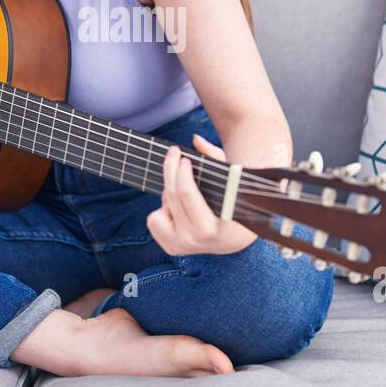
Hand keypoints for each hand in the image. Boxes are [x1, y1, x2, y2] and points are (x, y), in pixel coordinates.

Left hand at [146, 133, 258, 255]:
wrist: (232, 240)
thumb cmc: (233, 204)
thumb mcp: (231, 181)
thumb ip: (215, 157)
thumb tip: (195, 138)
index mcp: (210, 227)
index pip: (187, 194)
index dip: (181, 172)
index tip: (182, 157)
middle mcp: (193, 239)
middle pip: (172, 195)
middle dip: (172, 169)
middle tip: (173, 153)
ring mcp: (180, 245)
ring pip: (161, 206)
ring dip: (170, 194)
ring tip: (185, 194)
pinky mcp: (170, 248)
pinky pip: (153, 219)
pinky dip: (163, 210)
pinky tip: (179, 211)